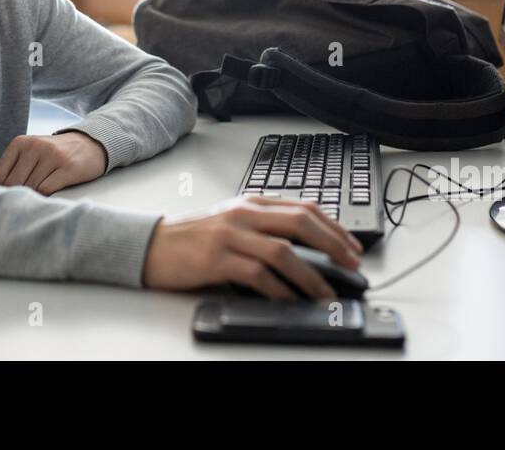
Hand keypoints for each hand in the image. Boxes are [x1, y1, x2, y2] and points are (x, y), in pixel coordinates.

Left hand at [0, 131, 107, 195]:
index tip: (8, 198)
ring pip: (30, 188)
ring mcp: (52, 156)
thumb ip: (13, 169)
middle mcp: (35, 146)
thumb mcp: (31, 153)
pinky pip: (47, 190)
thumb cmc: (54, 155)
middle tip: (24, 202)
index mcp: (20, 143)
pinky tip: (51, 195)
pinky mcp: (68, 167)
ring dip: (33, 197)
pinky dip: (46, 197)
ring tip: (38, 198)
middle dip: (17, 196)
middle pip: (12, 184)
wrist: (91, 144)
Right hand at [141, 195, 363, 300]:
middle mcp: (244, 213)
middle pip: (301, 223)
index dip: (334, 227)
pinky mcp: (217, 259)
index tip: (352, 247)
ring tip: (326, 293)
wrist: (152, 244)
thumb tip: (307, 248)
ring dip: (311, 275)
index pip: (304, 207)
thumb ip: (264, 226)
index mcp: (252, 202)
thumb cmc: (193, 237)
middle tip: (351, 266)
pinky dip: (279, 290)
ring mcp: (231, 235)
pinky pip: (257, 275)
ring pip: (284, 251)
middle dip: (333, 246)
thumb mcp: (233, 222)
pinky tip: (290, 301)